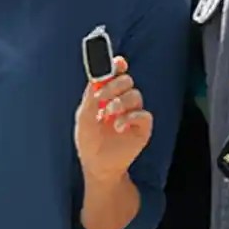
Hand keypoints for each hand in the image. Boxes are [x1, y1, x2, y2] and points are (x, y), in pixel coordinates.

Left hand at [74, 57, 152, 183]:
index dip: (118, 66)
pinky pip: (144, 114)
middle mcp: (122, 102)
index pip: (116, 75)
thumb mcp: (84, 117)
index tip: (117, 62)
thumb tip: (96, 79)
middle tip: (103, 96)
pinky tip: (118, 126)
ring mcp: (133, 114)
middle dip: (115, 85)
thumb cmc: (89, 141)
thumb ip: (90, 97)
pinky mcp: (142, 128)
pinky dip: (130, 117)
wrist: (97, 165)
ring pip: (136, 95)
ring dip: (120, 102)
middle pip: (127, 81)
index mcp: (107, 96)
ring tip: (109, 114)